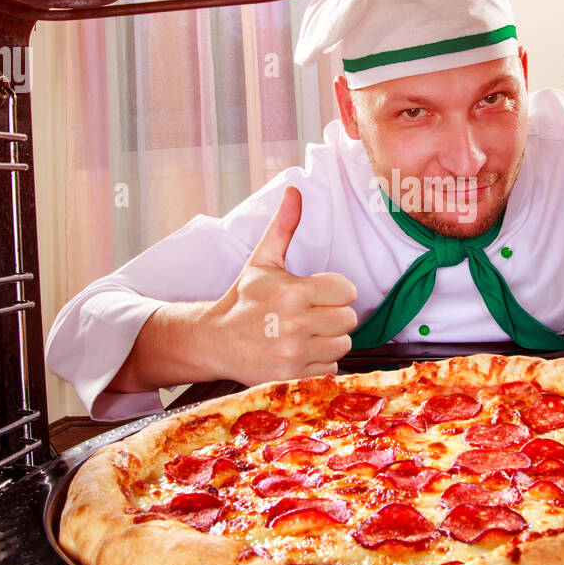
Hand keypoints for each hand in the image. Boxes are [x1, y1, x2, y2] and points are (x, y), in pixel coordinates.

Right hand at [207, 186, 357, 383]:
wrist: (214, 340)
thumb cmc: (243, 299)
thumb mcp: (262, 260)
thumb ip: (284, 226)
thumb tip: (294, 189)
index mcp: (293, 291)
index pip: (347, 291)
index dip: (335, 291)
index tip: (319, 293)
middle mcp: (296, 323)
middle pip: (349, 319)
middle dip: (333, 315)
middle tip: (311, 314)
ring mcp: (294, 352)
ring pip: (343, 344)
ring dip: (329, 339)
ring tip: (306, 333)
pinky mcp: (293, 375)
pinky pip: (330, 367)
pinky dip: (320, 361)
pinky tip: (300, 351)